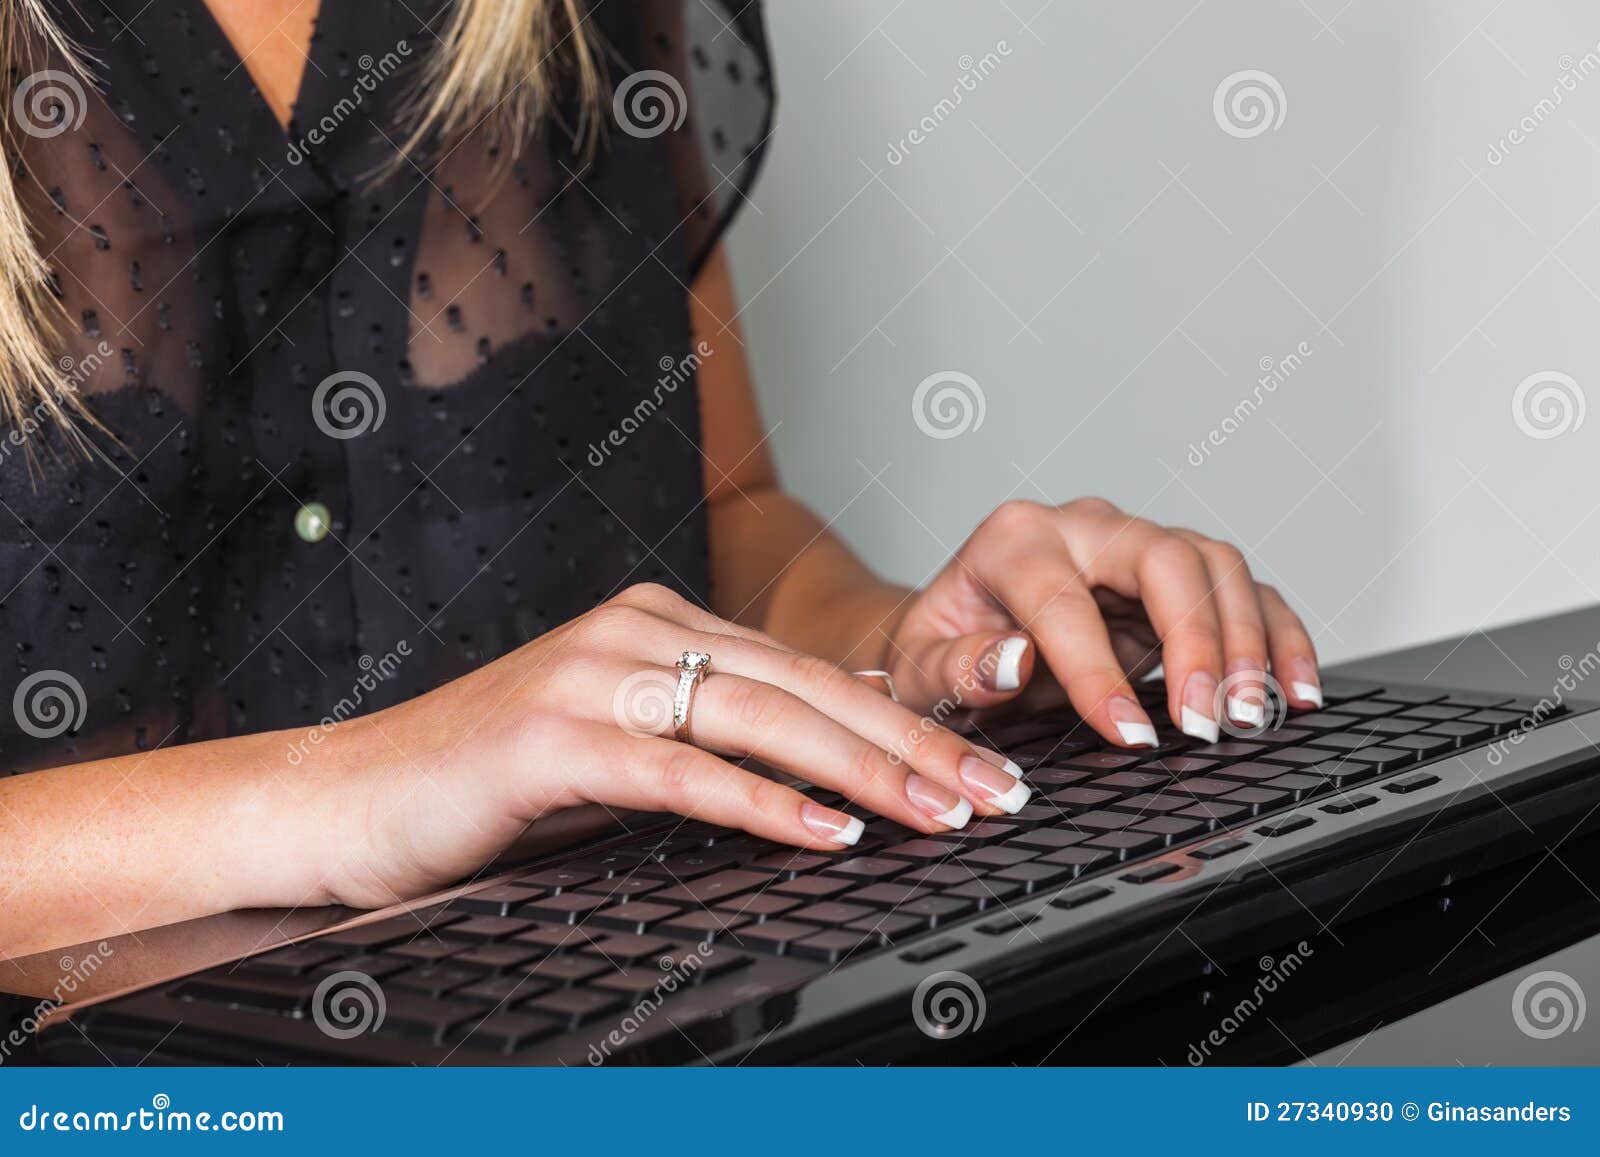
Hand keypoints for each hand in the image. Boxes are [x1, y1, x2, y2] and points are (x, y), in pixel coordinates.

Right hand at [322, 583, 1029, 908]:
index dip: (900, 718)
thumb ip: (704, 742)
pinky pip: (681, 770)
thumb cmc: (488, 784)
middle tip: (994, 789)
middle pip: (805, 684)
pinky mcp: (552, 736)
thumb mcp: (617, 747)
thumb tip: (817, 771)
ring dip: (863, 769)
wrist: (348, 798)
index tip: (975, 765)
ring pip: (759, 716)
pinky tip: (827, 832)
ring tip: (941, 811)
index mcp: (658, 625)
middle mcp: (634, 631)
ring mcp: (591, 675)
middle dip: (912, 741)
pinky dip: (763, 803)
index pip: (806, 669)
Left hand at [879, 498, 1319, 746]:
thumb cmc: (935, 652)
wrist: (951, 636)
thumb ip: (956, 666)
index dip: (1099, 670)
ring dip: (1245, 640)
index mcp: (1013, 542)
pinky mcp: (1174, 577)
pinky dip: (1276, 636)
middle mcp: (1082, 529)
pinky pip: (1241, 590)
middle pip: (1164, 558)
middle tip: (1207, 721)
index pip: (1065, 599)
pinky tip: (1294, 691)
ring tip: (1252, 715)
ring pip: (1214, 565)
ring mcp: (1134, 546)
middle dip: (1196, 640)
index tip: (1126, 734)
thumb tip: (1010, 661)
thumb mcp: (919, 669)